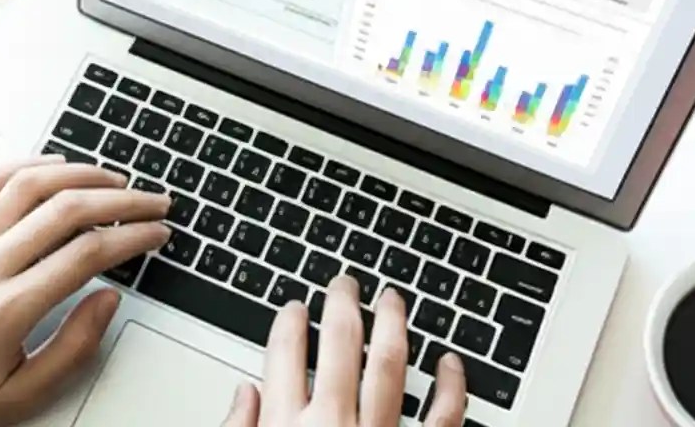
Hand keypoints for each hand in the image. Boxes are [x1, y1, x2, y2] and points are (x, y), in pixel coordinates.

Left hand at [0, 155, 170, 426]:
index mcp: (4, 310)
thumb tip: (109, 299)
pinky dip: (30, 166)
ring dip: (80, 173)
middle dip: (120, 199)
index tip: (157, 233)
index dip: (132, 237)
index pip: (85, 254)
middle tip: (153, 202)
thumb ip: (74, 347)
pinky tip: (58, 168)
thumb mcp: (24, 396)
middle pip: (64, 208)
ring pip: (28, 184)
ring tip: (115, 179)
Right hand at [220, 275, 468, 426]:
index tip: (295, 308)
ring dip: (392, 324)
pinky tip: (450, 362)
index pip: (283, 357)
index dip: (289, 324)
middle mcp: (333, 426)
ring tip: (391, 298)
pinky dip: (451, 386)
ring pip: (390, 365)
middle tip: (345, 283)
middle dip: (342, 305)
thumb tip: (244, 395)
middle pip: (340, 345)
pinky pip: (443, 417)